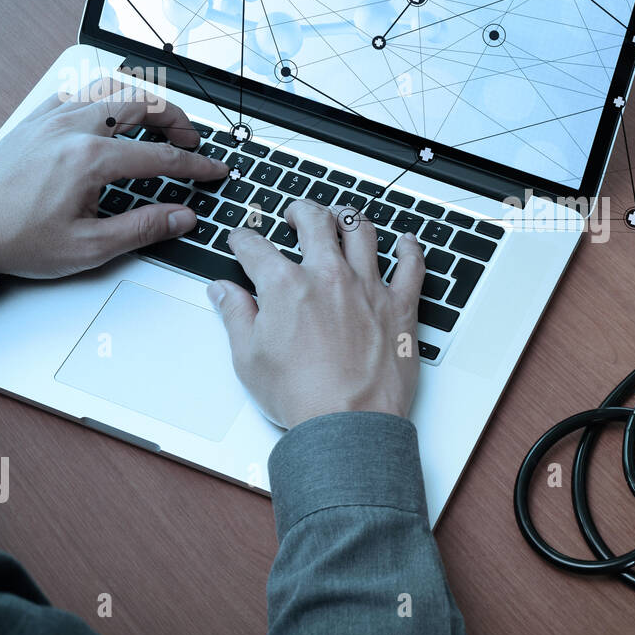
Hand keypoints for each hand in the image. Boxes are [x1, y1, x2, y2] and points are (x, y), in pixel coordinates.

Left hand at [0, 78, 227, 277]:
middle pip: (141, 105)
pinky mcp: (35, 121)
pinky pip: (77, 94)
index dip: (196, 165)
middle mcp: (72, 129)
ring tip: (156, 124)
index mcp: (90, 159)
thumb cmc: (18, 239)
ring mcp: (52, 120)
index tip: (214, 170)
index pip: (161, 156)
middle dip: (175, 120)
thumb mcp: (90, 247)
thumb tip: (182, 216)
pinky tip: (108, 119)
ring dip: (141, 103)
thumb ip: (143, 228)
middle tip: (190, 141)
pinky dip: (102, 100)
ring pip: (110, 90)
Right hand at [207, 200, 425, 426]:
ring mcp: (368, 287)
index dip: (243, 239)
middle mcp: (328, 276)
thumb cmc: (302, 397)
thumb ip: (236, 315)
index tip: (241, 240)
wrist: (348, 424)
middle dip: (300, 210)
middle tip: (295, 215)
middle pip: (315, 221)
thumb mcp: (249, 358)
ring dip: (348, 218)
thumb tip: (223, 291)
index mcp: (285, 286)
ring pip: (361, 231)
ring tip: (341, 217)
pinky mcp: (400, 306)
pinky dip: (410, 249)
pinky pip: (412, 265)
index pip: (256, 246)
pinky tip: (407, 242)